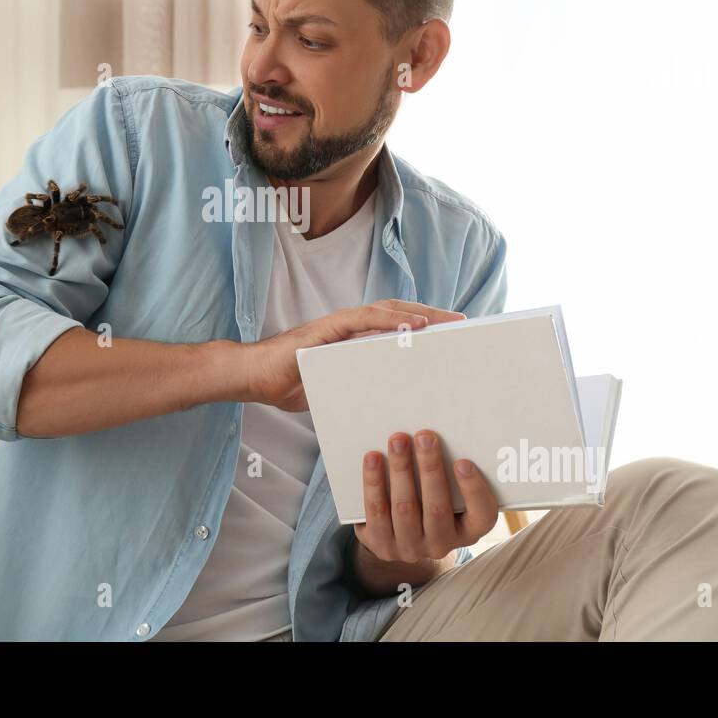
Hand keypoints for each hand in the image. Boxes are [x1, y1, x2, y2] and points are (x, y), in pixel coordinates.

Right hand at [240, 300, 464, 411]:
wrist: (254, 377)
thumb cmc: (289, 385)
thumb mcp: (337, 388)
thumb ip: (360, 387)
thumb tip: (391, 405)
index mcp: (354, 340)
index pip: (396, 328)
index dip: (425, 327)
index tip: (454, 334)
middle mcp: (350, 327)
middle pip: (400, 314)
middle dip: (433, 316)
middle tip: (463, 323)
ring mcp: (339, 325)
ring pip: (387, 312)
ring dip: (419, 314)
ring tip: (447, 321)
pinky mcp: (328, 329)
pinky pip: (365, 320)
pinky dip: (391, 321)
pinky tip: (414, 326)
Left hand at [354, 430, 499, 564]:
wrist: (397, 535)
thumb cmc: (431, 500)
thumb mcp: (450, 494)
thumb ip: (451, 472)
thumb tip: (439, 435)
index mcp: (468, 530)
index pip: (482, 515)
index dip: (473, 490)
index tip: (463, 462)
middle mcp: (442, 544)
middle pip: (437, 507)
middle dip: (430, 468)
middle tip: (424, 437)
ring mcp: (411, 548)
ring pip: (405, 507)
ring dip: (401, 469)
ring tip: (398, 440)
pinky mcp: (382, 545)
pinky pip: (377, 511)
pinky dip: (374, 482)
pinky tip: (373, 458)